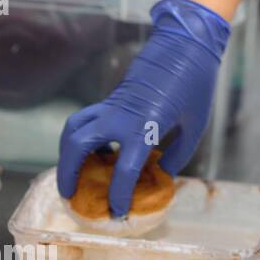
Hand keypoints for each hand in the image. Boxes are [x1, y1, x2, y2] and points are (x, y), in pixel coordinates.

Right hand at [57, 0, 230, 215]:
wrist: (184, 47)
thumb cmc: (195, 86)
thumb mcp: (194, 127)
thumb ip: (176, 155)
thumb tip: (160, 174)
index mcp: (145, 127)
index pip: (124, 170)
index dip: (119, 196)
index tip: (117, 212)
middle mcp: (120, 117)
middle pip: (78, 146)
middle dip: (68, 173)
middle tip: (69, 194)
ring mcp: (110, 106)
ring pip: (72, 130)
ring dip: (65, 154)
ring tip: (69, 174)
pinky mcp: (108, 100)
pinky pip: (82, 121)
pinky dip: (78, 138)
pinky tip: (91, 152)